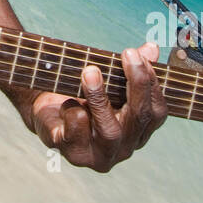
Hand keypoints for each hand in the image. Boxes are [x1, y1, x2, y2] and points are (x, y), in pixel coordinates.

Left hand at [29, 41, 166, 171]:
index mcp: (138, 131)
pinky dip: (72, 111)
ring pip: (110, 131)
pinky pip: (77, 131)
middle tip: (127, 54)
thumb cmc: (84, 97)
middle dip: (136, 84)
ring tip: (90, 72)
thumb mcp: (107, 80)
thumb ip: (131, 67)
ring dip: (100, 97)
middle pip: (139, 118)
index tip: (137, 55)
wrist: (46, 113)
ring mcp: (101, 155)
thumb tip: (152, 48)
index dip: (151, 83)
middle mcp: (125, 147)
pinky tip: (65, 101)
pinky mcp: (75, 153)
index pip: (157, 111)